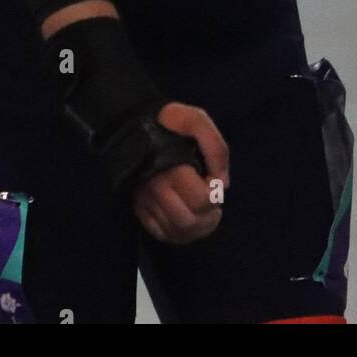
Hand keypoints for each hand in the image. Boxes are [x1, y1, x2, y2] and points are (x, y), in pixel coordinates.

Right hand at [132, 102, 229, 244]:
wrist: (133, 121)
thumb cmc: (170, 121)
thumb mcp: (198, 121)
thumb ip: (216, 148)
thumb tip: (223, 183)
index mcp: (172, 168)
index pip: (199, 200)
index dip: (213, 194)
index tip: (212, 180)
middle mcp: (156, 189)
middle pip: (186, 223)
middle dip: (207, 219)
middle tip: (214, 207)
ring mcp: (145, 201)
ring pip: (174, 233)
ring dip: (196, 231)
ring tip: (206, 217)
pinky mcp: (139, 207)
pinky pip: (159, 233)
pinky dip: (178, 235)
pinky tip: (189, 223)